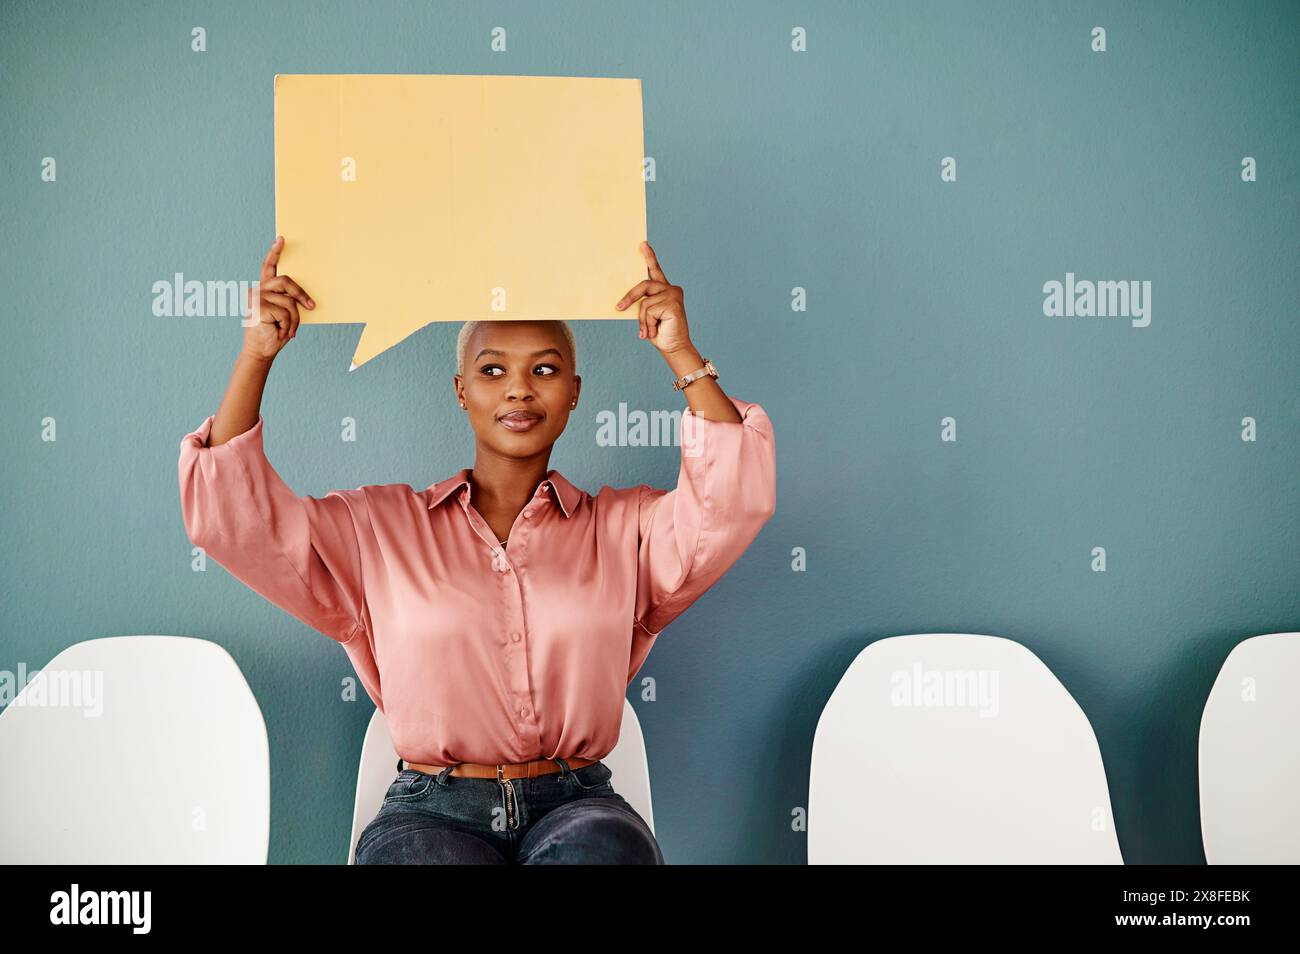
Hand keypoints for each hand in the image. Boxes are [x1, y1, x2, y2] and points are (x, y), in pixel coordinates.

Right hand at [240, 236, 314, 360]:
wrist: (262, 351)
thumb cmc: (276, 332)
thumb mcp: (286, 314)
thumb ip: (289, 300)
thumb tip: (306, 296)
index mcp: (264, 289)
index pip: (269, 267)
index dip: (275, 253)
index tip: (282, 239)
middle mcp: (257, 289)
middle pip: (286, 281)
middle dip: (301, 294)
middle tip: (311, 306)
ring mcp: (255, 297)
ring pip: (289, 301)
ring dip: (294, 319)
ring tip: (288, 330)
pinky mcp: (258, 306)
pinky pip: (285, 312)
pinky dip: (289, 324)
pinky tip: (281, 332)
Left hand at [615, 241, 692, 355]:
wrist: (673, 347)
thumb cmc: (659, 332)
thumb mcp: (647, 315)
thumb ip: (642, 303)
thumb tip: (624, 299)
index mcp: (664, 290)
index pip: (655, 270)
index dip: (649, 257)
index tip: (642, 244)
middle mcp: (670, 289)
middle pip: (643, 285)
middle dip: (630, 297)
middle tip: (618, 307)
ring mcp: (673, 295)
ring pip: (644, 302)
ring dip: (643, 320)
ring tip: (648, 330)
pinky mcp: (673, 303)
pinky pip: (649, 310)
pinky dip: (648, 323)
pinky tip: (655, 330)